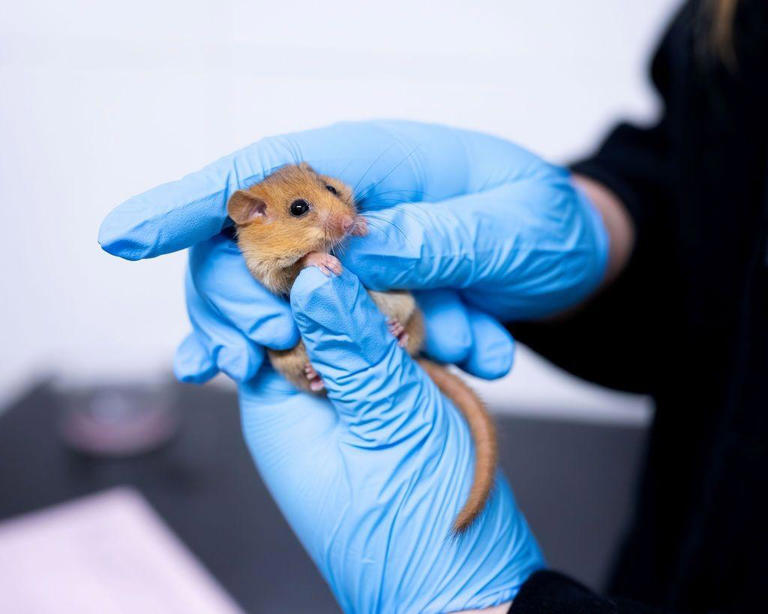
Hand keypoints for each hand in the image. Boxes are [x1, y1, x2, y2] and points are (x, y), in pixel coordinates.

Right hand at [101, 121, 607, 381]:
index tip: (125, 235)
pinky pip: (310, 321)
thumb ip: (439, 240)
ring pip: (275, 290)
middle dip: (236, 294)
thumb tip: (353, 254)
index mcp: (380, 162)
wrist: (575, 253)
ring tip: (282, 375)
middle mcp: (350, 203)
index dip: (191, 202)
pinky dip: (292, 355)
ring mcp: (351, 251)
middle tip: (265, 347)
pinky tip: (264, 377)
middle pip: (250, 238)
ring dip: (281, 340)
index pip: (269, 172)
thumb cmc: (550, 223)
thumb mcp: (514, 230)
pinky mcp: (362, 292)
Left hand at [215, 264, 544, 612]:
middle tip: (385, 266)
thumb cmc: (419, 531)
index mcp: (275, 405)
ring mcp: (347, 398)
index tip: (320, 236)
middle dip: (341, 282)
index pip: (247, 313)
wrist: (472, 586)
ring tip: (431, 312)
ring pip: (352, 322)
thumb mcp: (389, 425)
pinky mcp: (386, 401)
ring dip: (390, 308)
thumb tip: (314, 274)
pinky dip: (415, 333)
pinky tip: (445, 329)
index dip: (274, 268)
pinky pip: (389, 346)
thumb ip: (353, 346)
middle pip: (301, 308)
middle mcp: (301, 398)